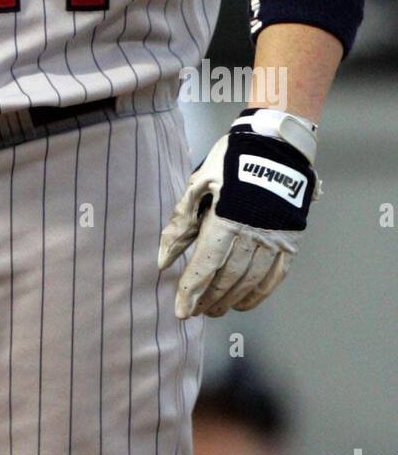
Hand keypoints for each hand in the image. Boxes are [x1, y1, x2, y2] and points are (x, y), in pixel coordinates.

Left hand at [158, 109, 319, 319]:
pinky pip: (274, 276)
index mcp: (226, 220)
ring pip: (249, 281)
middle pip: (227, 278)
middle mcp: (252, 235)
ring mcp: (273, 239)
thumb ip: (181, 223)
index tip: (181, 311)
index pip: (205, 265)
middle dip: (209, 298)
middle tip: (196, 310)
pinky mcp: (289, 240)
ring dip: (230, 299)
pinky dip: (259, 293)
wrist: (274, 144)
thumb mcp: (198, 184)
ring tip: (215, 309)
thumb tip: (164, 259)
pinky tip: (244, 302)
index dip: (192, 291)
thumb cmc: (231, 160)